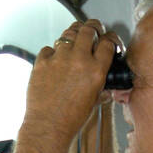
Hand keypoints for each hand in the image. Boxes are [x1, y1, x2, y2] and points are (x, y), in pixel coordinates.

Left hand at [23, 19, 119, 144]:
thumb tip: (106, 88)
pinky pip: (48, 48)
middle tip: (93, 28)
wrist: (48, 126)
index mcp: (96, 70)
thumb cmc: (71, 119)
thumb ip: (101, 89)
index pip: (108, 42)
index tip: (108, 39)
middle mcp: (79, 60)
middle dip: (93, 26)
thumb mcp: (94, 102)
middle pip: (88, 29)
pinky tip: (55, 59)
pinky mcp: (42, 62)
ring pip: (69, 33)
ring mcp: (59, 59)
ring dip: (74, 34)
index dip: (110, 38)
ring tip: (75, 37)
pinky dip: (52, 51)